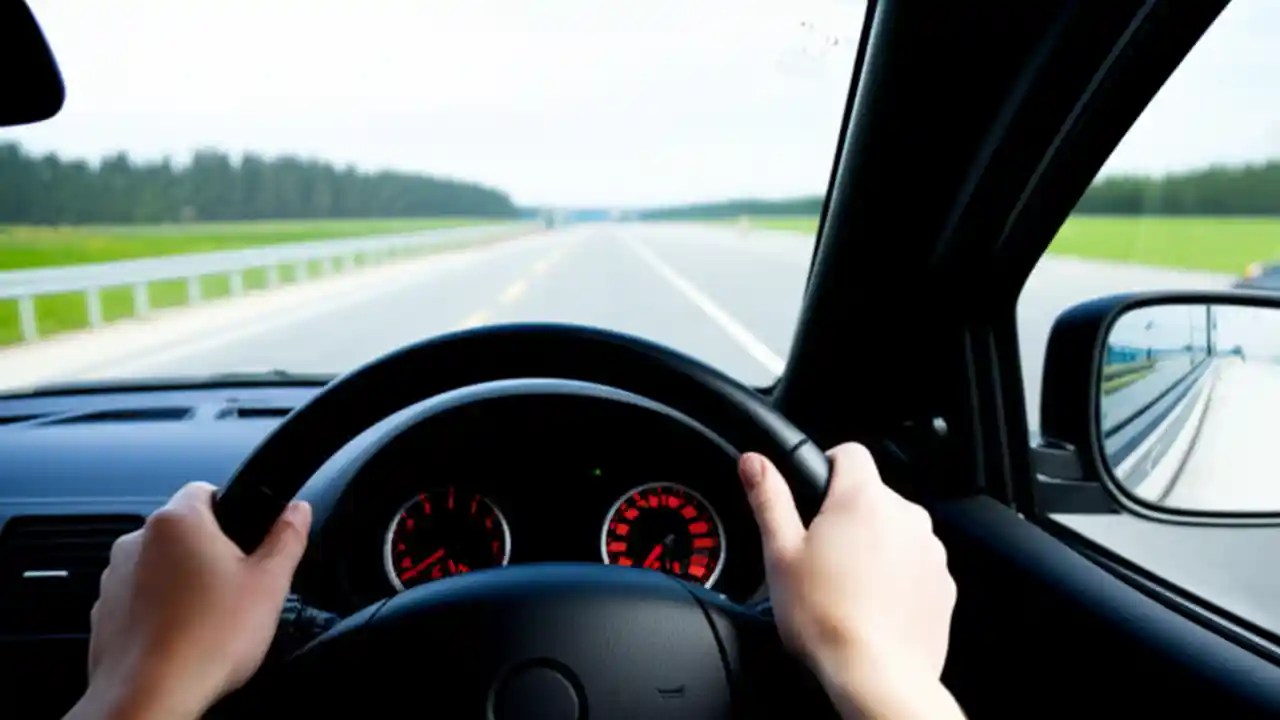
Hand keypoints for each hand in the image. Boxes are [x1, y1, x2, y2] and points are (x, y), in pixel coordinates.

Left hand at [67, 483, 310, 719]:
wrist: (151, 696)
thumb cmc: (207, 641)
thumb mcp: (269, 583)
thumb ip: (287, 538)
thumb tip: (299, 511)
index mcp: (178, 521)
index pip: (205, 490)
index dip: (232, 511)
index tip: (247, 539)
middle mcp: (136, 542)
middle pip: (183, 531)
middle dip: (209, 552)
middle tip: (236, 586)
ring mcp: (113, 579)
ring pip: (159, 566)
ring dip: (181, 582)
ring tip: (209, 618)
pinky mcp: (103, 614)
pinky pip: (138, 600)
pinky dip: (159, 611)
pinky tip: (183, 637)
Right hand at [738, 443, 962, 719]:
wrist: (876, 676)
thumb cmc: (825, 618)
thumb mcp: (780, 553)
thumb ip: (769, 498)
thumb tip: (754, 461)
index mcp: (863, 499)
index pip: (850, 453)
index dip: (826, 468)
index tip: (813, 497)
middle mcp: (906, 516)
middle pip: (871, 496)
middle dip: (846, 516)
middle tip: (818, 555)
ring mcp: (930, 550)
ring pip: (894, 531)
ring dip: (873, 546)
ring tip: (844, 586)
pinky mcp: (943, 583)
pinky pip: (914, 564)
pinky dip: (895, 576)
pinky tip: (870, 604)